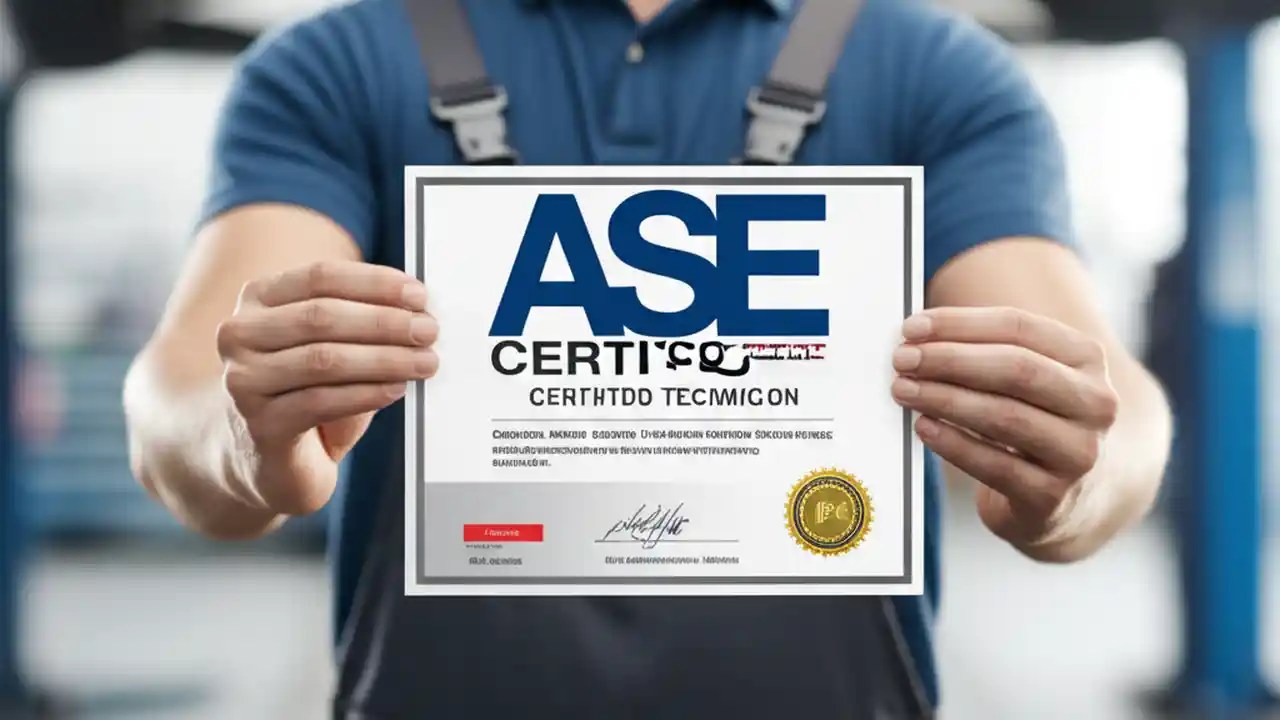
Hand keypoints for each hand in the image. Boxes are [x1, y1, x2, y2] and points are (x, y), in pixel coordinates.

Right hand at [216, 260, 437, 513]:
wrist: (268, 457)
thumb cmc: (306, 391)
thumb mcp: (333, 345)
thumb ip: (361, 320)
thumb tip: (417, 309)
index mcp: (258, 300)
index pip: (320, 277)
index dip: (374, 283)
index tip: (419, 294)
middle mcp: (240, 334)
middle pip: (322, 316)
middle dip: (385, 322)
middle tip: (428, 330)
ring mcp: (243, 381)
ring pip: (323, 359)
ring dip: (385, 359)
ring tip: (424, 362)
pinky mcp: (260, 425)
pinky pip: (320, 403)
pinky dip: (366, 393)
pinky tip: (396, 389)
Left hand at [890, 307, 1119, 553]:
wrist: (1076, 498)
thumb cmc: (1036, 421)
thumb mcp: (1032, 380)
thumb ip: (986, 351)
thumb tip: (918, 335)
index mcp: (1087, 360)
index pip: (1019, 327)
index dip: (960, 324)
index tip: (912, 327)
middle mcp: (1095, 403)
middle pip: (1016, 369)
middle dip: (950, 360)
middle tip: (903, 359)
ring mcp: (1078, 453)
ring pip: (1005, 416)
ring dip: (944, 399)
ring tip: (904, 390)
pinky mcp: (1052, 497)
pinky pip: (994, 465)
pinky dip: (953, 443)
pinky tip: (924, 428)